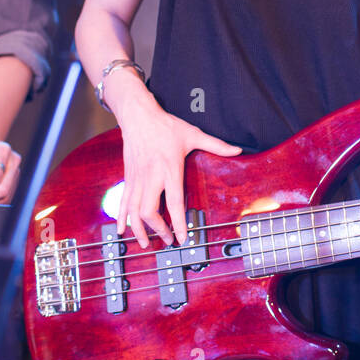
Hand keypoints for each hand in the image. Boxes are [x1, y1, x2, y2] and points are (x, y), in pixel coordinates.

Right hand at [112, 97, 242, 248]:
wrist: (138, 116)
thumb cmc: (166, 126)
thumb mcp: (193, 134)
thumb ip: (216, 144)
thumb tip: (238, 150)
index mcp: (169, 169)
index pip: (173, 202)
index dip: (178, 223)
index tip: (183, 238)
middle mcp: (151, 177)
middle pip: (149, 211)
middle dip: (158, 230)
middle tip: (168, 240)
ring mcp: (137, 179)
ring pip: (133, 210)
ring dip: (138, 229)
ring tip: (146, 243)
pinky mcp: (128, 178)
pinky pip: (122, 201)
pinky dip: (121, 217)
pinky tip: (122, 230)